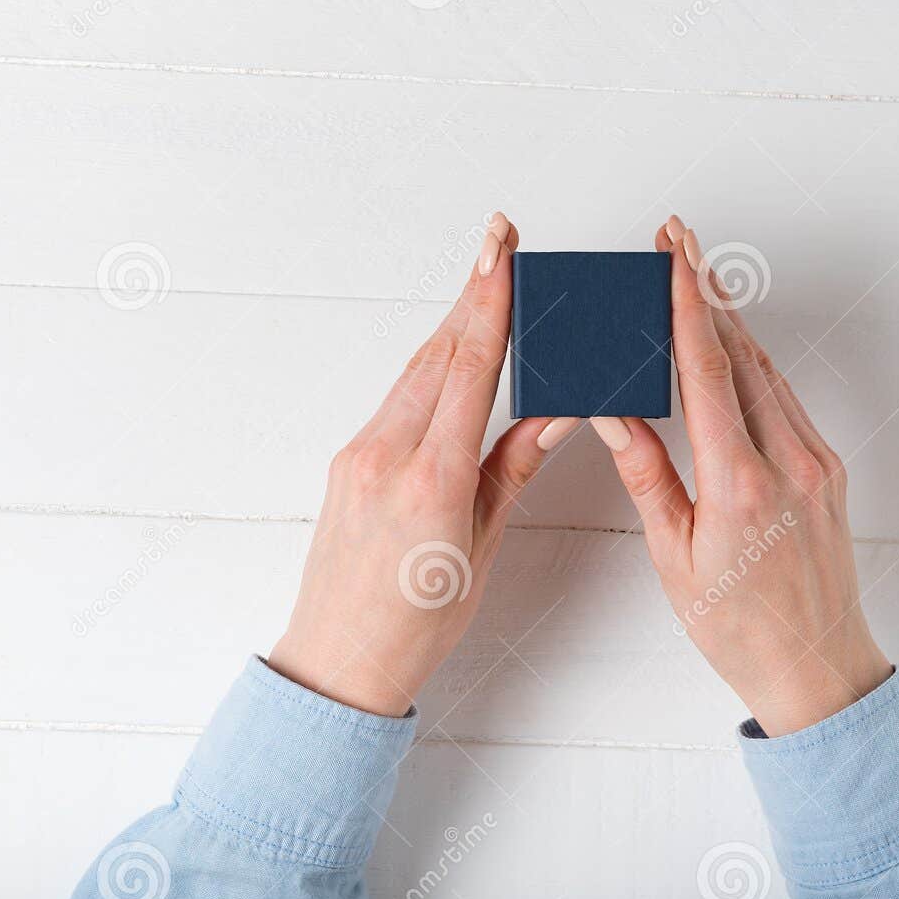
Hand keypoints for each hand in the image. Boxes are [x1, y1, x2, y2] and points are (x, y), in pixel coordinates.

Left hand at [269, 213, 577, 716]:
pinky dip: (430, 367)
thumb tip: (557, 413)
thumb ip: (513, 468)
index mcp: (432, 478)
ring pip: (416, 372)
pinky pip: (396, 399)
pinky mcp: (348, 462)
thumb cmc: (417, 622)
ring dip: (453, 325)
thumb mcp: (481, 546)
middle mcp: (389, 455)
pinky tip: (451, 351)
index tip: (502, 253)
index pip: (470, 370)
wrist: (340, 660)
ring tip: (483, 281)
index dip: (490, 304)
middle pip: (440, 354)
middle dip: (473, 293)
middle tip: (498, 239)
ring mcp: (360, 455)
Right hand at [591, 214, 892, 735]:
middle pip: (742, 353)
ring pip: (768, 371)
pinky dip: (754, 363)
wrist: (818, 669)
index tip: (673, 250)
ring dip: (731, 320)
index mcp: (741, 484)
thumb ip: (646, 475)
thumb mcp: (675, 557)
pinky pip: (787, 400)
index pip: (708, 369)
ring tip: (696, 277)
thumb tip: (611, 412)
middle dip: (706, 289)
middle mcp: (789, 462)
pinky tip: (733, 347)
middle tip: (678, 239)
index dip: (687, 301)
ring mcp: (818, 463)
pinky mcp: (830, 471)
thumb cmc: (739, 628)